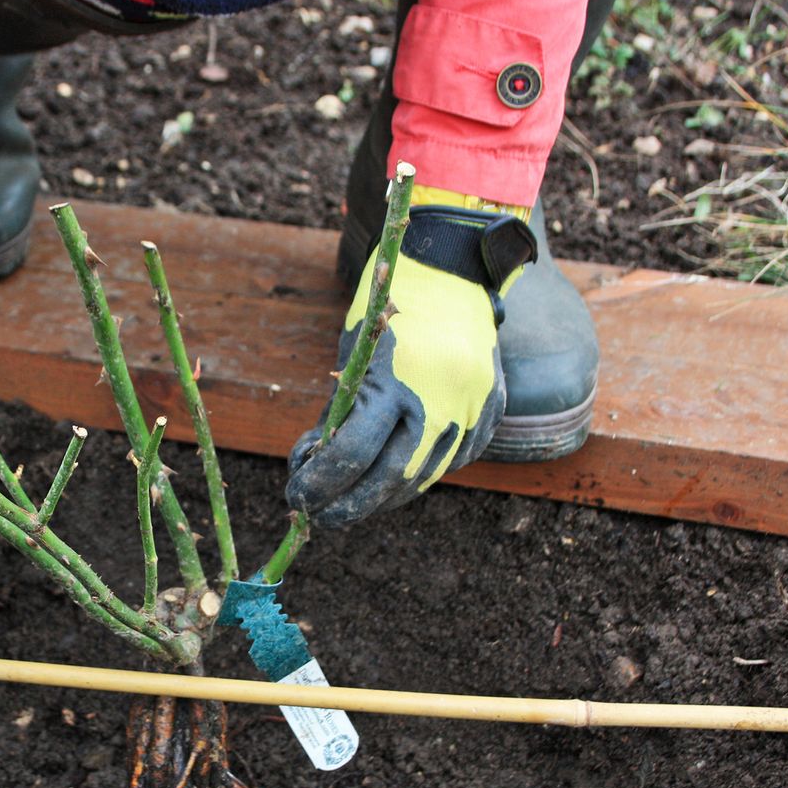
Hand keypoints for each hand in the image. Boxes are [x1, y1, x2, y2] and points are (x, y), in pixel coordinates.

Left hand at [287, 197, 534, 525]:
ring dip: (381, 499)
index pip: (353, 454)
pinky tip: (389, 482)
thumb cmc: (388, 309)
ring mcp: (472, 410)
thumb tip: (317, 471)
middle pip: (390, 479)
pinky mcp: (490, 413)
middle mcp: (442, 400)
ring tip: (350, 503)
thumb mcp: (353, 357)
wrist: (453, 270)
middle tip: (319, 516)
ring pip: (422, 479)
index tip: (297, 496)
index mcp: (397, 380)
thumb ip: (340, 415)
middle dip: (348, 506)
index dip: (320, 483)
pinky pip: (450, 462)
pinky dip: (416, 477)